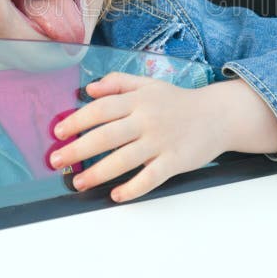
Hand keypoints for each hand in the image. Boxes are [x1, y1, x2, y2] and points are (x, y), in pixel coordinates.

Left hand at [49, 72, 276, 202]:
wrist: (218, 115)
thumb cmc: (179, 101)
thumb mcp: (149, 84)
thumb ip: (119, 82)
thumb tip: (90, 88)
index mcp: (139, 100)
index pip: (101, 109)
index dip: (77, 120)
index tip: (59, 132)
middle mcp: (148, 119)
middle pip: (106, 135)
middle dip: (77, 149)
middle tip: (57, 160)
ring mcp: (161, 141)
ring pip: (123, 159)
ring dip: (97, 173)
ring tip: (78, 182)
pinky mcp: (175, 161)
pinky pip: (150, 178)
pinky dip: (132, 188)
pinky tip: (116, 195)